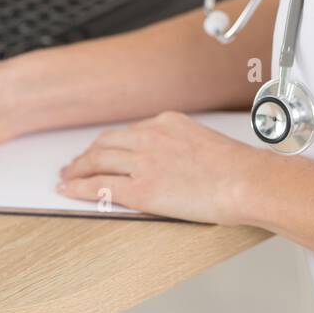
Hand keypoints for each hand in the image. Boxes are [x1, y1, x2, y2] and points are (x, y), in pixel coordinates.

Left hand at [55, 110, 265, 224]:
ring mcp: (145, 162)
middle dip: (87, 154)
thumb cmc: (237, 169)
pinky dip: (79, 187)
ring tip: (67, 177)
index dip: (108, 143)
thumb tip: (173, 161)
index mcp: (168, 122)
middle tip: (74, 163)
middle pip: (106, 142)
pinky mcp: (142, 189)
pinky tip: (67, 190)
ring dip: (78, 169)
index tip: (100, 150)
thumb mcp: (205, 142)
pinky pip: (100, 186)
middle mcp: (152, 137)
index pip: (128, 132)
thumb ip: (182, 145)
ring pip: (98, 160)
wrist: (246, 181)